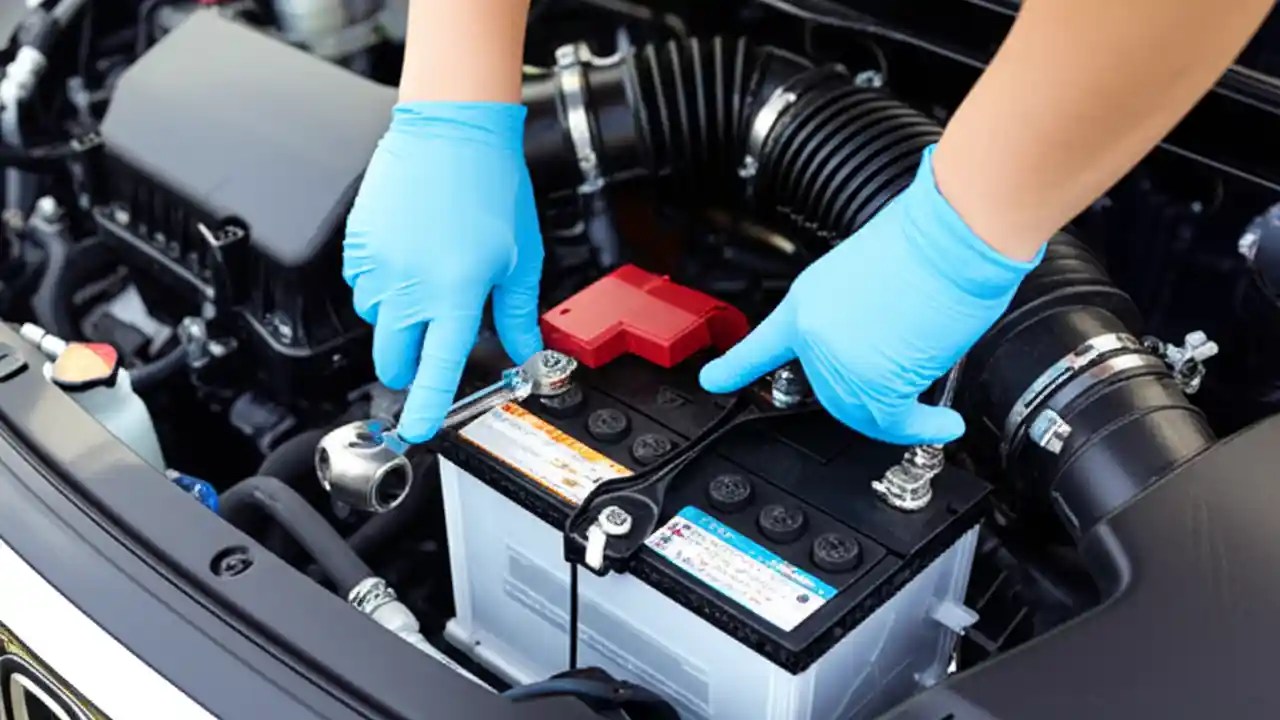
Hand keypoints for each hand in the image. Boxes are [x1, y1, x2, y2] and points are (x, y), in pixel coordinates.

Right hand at [343, 102, 543, 442]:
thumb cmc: (491, 187)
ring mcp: (377, 266)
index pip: (435, 369)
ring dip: (398, 319)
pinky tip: (408, 258)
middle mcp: (409, 286)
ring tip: (428, 280)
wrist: (451, 130)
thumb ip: (516, 314)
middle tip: (430, 349)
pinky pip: (362, 285)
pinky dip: (382, 285)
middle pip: (393, 358)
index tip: (421, 429)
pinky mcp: (357, 245)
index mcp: (453, 295)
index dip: (427, 406)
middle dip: (409, 366)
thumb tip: (524, 351)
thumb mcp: (519, 258)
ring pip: (377, 321)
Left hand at [699, 145, 1040, 444]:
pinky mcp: (876, 382)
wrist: (949, 233)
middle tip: (910, 372)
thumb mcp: (871, 274)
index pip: (764, 344)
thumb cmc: (929, 239)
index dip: (736, 367)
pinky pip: (897, 423)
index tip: (713, 381)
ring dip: (903, 410)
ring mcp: (840, 360)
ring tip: (933, 387)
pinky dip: (925, 428)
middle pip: (833, 393)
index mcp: (807, 300)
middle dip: (874, 391)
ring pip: (866, 411)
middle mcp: (815, 333)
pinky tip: (944, 423)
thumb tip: (887, 344)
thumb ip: (861, 317)